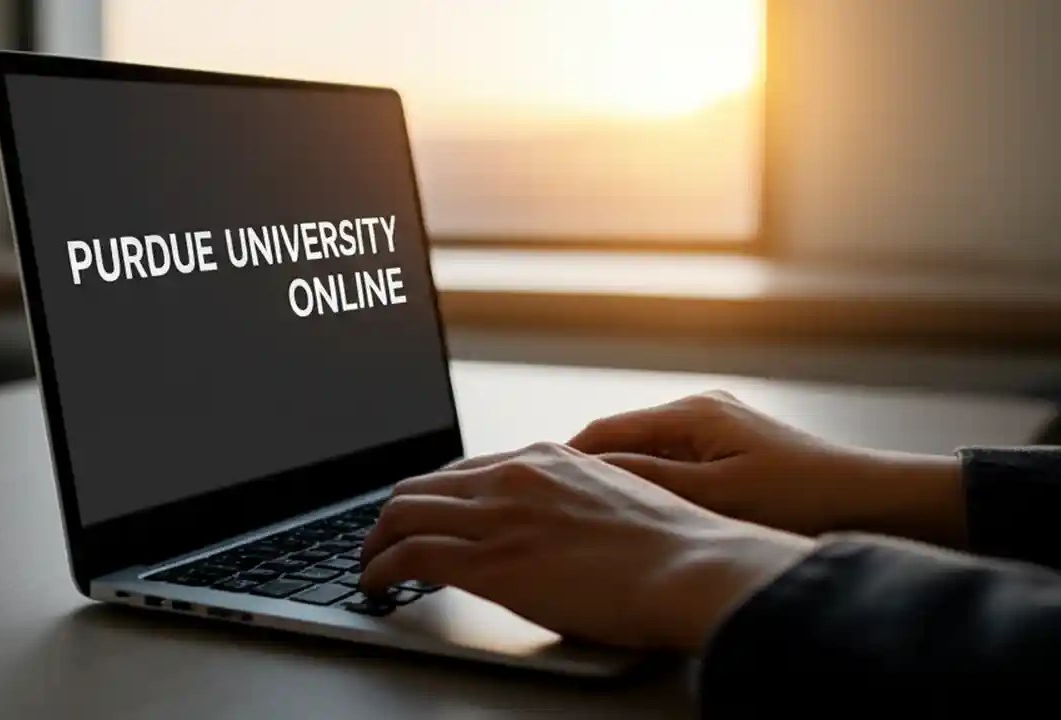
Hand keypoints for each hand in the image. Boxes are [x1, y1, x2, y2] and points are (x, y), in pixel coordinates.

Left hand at [360, 442, 813, 651]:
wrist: (690, 568)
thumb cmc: (671, 547)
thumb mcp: (616, 500)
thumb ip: (574, 500)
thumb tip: (556, 523)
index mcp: (546, 458)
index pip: (465, 469)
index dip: (434, 495)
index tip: (424, 515)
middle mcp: (514, 476)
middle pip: (422, 484)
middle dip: (393, 514)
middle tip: (383, 541)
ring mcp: (499, 516)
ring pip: (403, 512)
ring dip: (376, 540)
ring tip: (370, 564)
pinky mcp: (490, 563)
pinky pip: (410, 554)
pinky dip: (381, 568)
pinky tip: (377, 583)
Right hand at [568, 390, 967, 547]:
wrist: (874, 502)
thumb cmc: (803, 497)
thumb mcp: (716, 494)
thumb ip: (650, 479)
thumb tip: (588, 469)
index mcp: (692, 413)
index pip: (605, 431)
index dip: (566, 460)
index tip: (534, 486)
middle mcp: (701, 411)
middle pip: (624, 440)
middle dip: (591, 472)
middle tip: (555, 507)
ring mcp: (719, 430)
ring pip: (649, 455)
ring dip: (624, 482)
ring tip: (595, 517)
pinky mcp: (734, 452)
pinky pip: (676, 465)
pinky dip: (655, 487)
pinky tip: (648, 516)